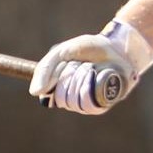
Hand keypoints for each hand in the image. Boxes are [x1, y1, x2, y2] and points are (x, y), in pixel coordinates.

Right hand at [29, 20, 152, 114]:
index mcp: (59, 88)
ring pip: (74, 100)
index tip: (65, 64)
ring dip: (82, 78)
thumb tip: (34, 93)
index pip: (46, 94)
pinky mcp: (102, 104)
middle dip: (70, 75)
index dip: (54, 77)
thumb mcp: (62, 52)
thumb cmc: (89, 49)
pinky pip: (89, 102)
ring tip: (92, 68)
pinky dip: (92, 85)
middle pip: (61, 97)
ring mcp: (86, 103)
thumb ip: (45, 69)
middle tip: (81, 64)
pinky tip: (100, 75)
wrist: (117, 47)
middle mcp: (71, 98)